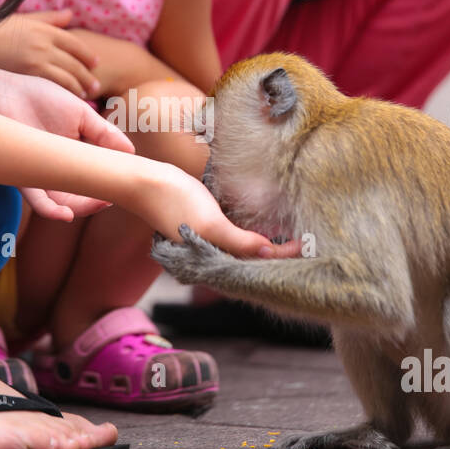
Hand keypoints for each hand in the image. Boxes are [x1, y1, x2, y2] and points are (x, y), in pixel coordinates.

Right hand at [0, 10, 101, 98]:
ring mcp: (36, 60)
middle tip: (96, 87)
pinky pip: (52, 86)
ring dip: (79, 87)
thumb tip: (70, 14)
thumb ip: (49, 19)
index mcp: (44, 29)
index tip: (96, 63)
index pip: (74, 43)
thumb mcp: (24, 19)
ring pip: (66, 76)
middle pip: (74, 62)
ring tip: (86, 96)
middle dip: (87, 76)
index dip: (87, 55)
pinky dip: (63, 93)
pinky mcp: (28, 75)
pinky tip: (68, 100)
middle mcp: (43, 44)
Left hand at [0, 64, 133, 219]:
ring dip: (82, 207)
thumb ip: (105, 134)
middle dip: (97, 200)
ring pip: (62, 202)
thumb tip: (131, 153)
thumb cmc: (39, 98)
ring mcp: (40, 173)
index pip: (93, 175)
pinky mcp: (23, 175)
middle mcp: (56, 168)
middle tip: (112, 197)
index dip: (109, 182)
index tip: (126, 181)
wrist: (3, 90)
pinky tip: (67, 215)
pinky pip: (37, 200)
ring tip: (100, 203)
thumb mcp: (81, 114)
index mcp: (71, 154)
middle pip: (80, 194)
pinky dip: (52, 211)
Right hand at [133, 162, 300, 260]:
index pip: (254, 266)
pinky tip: (267, 228)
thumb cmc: (173, 201)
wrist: (143, 182)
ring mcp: (207, 244)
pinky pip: (235, 238)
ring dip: (267, 247)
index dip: (281, 257)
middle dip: (277, 257)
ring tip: (292, 239)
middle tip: (307, 245)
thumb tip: (269, 254)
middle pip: (250, 264)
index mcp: (210, 265)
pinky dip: (253, 236)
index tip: (304, 244)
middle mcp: (210, 258)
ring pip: (244, 252)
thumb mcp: (210, 223)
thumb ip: (239, 242)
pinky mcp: (206, 229)